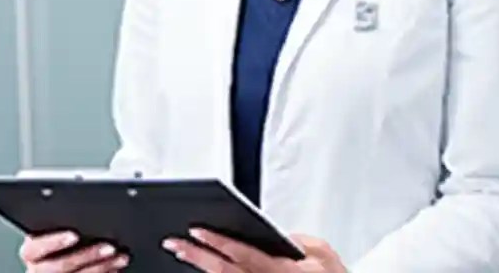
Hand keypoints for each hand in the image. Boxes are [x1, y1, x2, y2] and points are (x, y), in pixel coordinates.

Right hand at [19, 231, 129, 271]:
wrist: (66, 263)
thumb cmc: (60, 243)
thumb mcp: (56, 231)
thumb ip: (61, 225)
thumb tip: (83, 214)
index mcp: (31, 253)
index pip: (32, 249)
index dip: (52, 242)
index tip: (74, 235)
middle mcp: (38, 271)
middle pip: (56, 268)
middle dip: (86, 256)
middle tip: (108, 247)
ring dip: (101, 268)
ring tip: (120, 257)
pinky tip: (115, 269)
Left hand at [162, 228, 346, 272]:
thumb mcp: (322, 252)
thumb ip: (297, 240)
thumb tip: (273, 234)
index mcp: (286, 271)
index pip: (245, 255)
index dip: (218, 242)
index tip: (197, 230)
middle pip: (226, 272)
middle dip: (198, 256)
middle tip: (175, 242)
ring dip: (201, 268)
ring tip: (182, 252)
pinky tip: (201, 268)